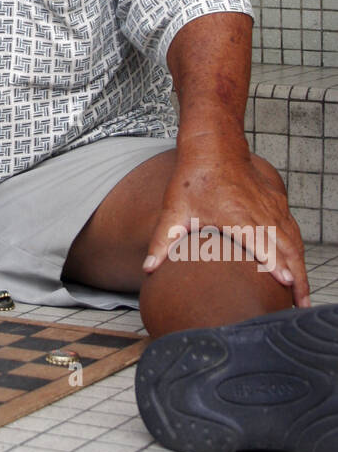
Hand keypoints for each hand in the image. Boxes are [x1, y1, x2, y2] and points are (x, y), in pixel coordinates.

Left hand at [142, 144, 308, 307]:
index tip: (287, 283)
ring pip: (294, 241)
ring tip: (302, 294)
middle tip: (301, 305)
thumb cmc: (194, 179)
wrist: (214, 147)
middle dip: (297, 279)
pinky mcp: (276, 203)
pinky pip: (293, 230)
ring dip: (301, 268)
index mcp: (237, 217)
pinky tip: (297, 266)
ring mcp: (271, 207)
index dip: (276, 264)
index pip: (262, 244)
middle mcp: (260, 213)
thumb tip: (148, 268)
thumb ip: (163, 241)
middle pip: (286, 249)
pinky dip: (298, 250)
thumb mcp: (174, 210)